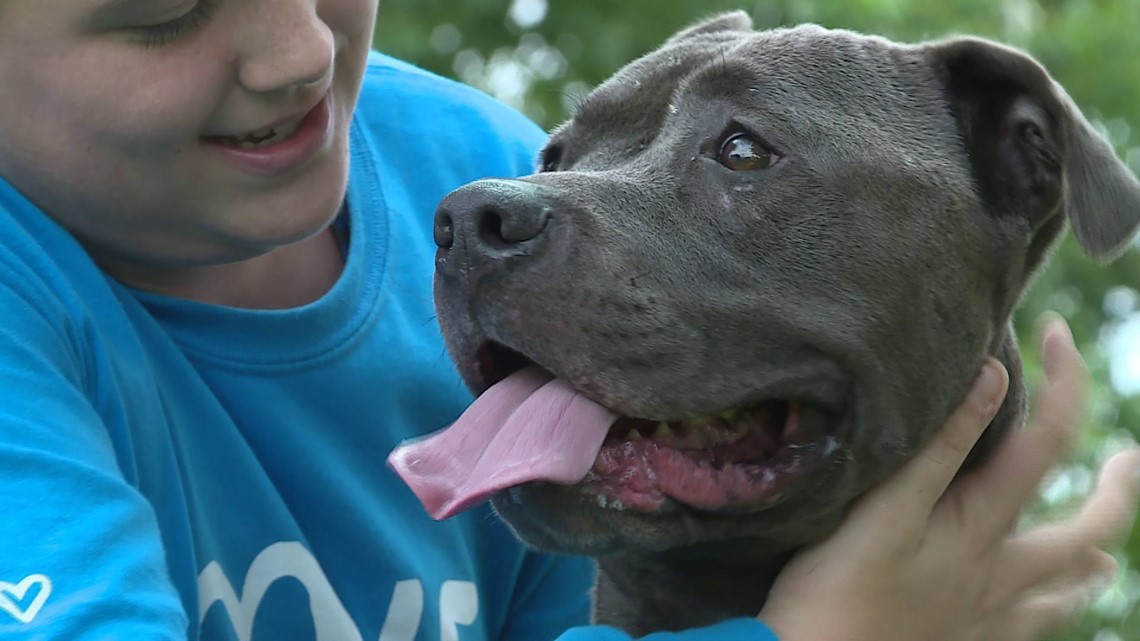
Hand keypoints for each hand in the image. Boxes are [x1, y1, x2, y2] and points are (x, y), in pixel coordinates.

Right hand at [758, 318, 1139, 640]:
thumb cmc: (837, 589)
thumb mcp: (882, 509)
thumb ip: (938, 444)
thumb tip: (994, 377)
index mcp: (979, 527)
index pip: (1047, 441)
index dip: (1065, 381)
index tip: (1056, 331)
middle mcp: (1001, 573)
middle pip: (1089, 530)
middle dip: (1118, 490)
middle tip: (1131, 459)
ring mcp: (991, 615)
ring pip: (1070, 592)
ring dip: (1094, 559)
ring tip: (1100, 550)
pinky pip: (1033, 628)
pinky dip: (1052, 609)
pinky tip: (1036, 605)